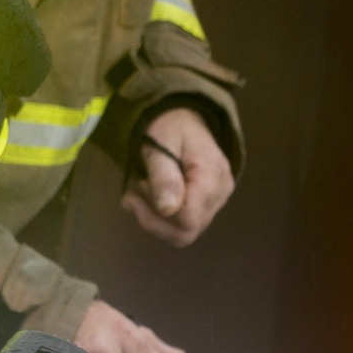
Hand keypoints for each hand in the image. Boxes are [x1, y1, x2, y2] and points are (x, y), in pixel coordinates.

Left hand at [121, 106, 235, 245]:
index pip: (188, 217)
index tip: (140, 184)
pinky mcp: (208, 207)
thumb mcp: (160, 144)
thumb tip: (167, 210)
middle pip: (186, 232)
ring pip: (183, 234)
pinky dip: (160, 219)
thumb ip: (164, 176)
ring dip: (153, 220)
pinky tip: (147, 199)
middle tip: (132, 193)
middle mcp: (220, 194)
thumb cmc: (170, 126)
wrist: (184, 118)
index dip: (157, 210)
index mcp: (212, 176)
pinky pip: (183, 227)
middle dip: (152, 218)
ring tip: (137, 194)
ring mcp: (216, 203)